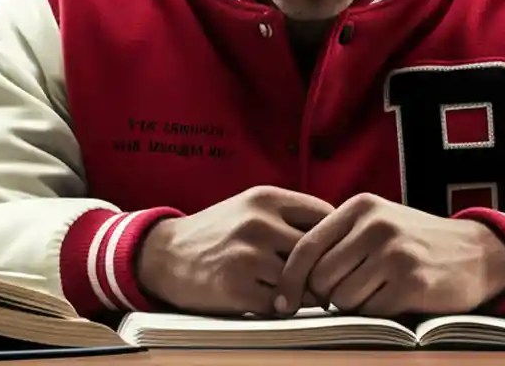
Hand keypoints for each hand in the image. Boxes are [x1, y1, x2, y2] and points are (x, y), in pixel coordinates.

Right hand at [135, 185, 333, 315]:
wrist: (164, 254)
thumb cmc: (217, 233)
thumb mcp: (251, 208)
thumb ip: (290, 216)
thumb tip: (340, 235)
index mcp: (267, 198)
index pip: (325, 216)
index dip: (334, 238)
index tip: (333, 252)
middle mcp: (258, 222)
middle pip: (316, 251)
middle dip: (321, 270)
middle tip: (322, 282)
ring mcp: (246, 254)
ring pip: (301, 280)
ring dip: (302, 292)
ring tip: (294, 293)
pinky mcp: (235, 287)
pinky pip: (278, 304)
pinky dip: (279, 307)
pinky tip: (269, 301)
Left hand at [273, 193, 504, 316]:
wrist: (477, 253)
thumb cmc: (415, 243)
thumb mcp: (376, 223)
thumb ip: (337, 239)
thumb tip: (288, 276)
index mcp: (360, 207)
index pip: (305, 248)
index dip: (289, 280)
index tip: (282, 303)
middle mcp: (375, 225)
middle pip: (320, 278)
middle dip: (327, 296)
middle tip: (350, 293)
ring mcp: (394, 252)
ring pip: (342, 298)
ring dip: (353, 306)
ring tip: (377, 292)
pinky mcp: (412, 281)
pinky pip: (371, 311)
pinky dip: (377, 314)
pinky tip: (396, 299)